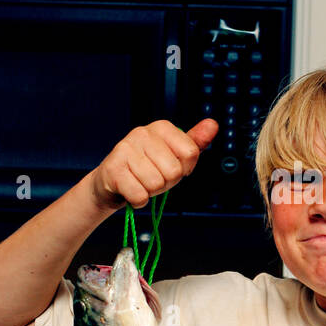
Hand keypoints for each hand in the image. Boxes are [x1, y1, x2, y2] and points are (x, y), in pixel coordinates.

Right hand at [89, 117, 218, 212]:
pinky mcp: (113, 168)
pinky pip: (140, 195)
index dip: (185, 169)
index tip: (171, 167)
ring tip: (140, 181)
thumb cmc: (147, 168)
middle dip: (167, 182)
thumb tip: (213, 124)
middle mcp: (142, 133)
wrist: (112, 182)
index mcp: (162, 127)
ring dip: (151, 191)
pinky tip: (131, 190)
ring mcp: (125, 149)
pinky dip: (138, 200)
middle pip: (174, 171)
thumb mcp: (174, 155)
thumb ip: (195, 142)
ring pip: (157, 184)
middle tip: (153, 177)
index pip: (191, 153)